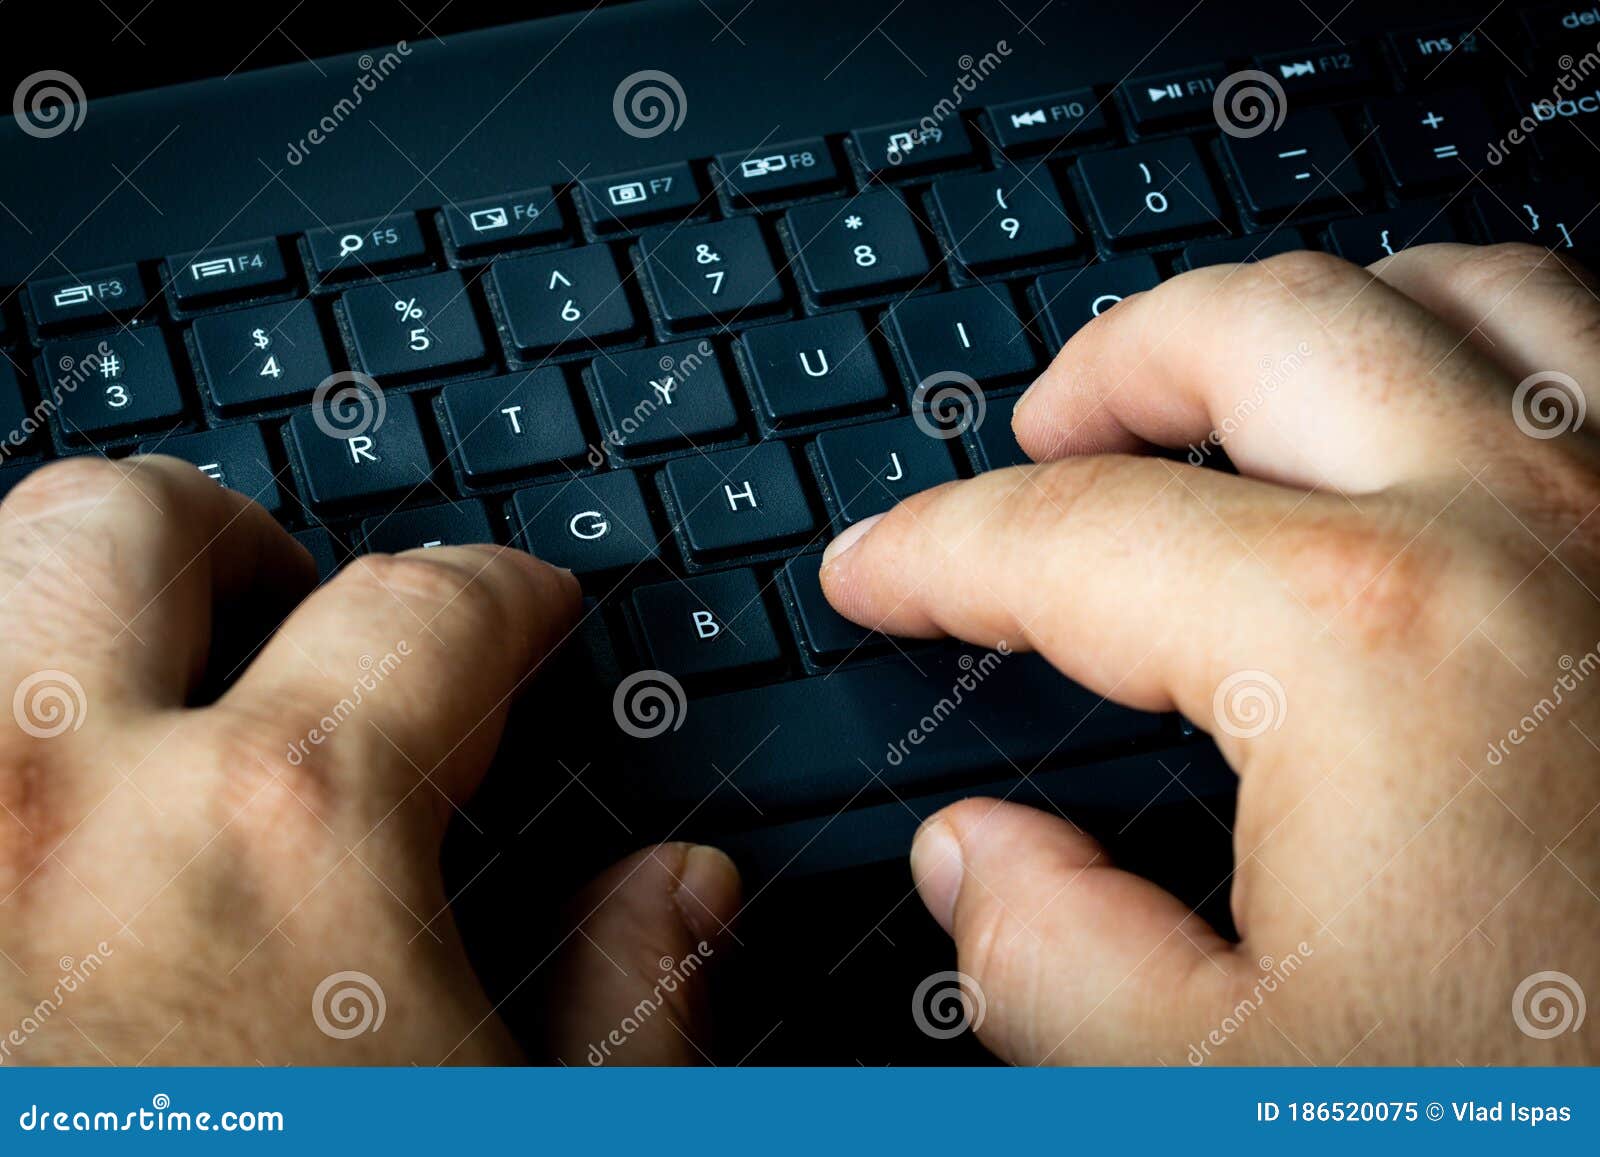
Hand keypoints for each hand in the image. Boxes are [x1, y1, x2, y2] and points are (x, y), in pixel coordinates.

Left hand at [0, 457, 736, 1064]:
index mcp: (285, 841)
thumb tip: (674, 891)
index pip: (425, 609)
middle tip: (281, 616)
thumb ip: (626, 1003)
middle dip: (225, 541)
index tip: (512, 611)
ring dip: (59, 617)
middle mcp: (58, 814)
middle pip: (128, 522)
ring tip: (132, 706)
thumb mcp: (551, 1150)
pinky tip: (33, 844)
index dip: (498, 595)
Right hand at [821, 243, 1599, 1064]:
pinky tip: (1455, 426)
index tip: (879, 568)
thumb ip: (1056, 968)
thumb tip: (975, 870)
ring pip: (1459, 295)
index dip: (937, 548)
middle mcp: (1529, 530)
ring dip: (1310, 319)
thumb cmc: (1557, 1114)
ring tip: (1236, 387)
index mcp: (1362, 644)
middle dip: (1108, 364)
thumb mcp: (1235, 1100)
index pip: (1068, 535)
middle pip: (1256, 329)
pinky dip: (1500, 351)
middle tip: (1040, 429)